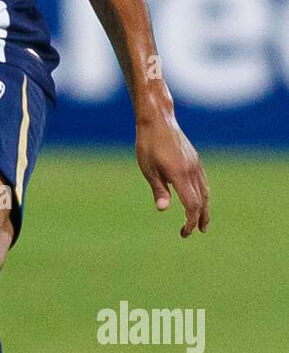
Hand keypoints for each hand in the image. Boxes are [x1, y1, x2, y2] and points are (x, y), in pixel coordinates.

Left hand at [136, 113, 209, 237]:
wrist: (158, 119)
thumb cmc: (148, 144)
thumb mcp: (148, 169)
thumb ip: (158, 190)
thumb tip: (163, 209)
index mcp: (179, 174)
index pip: (192, 205)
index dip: (191, 221)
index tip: (185, 233)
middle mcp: (191, 170)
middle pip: (202, 201)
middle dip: (200, 218)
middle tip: (197, 232)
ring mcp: (195, 164)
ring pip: (205, 191)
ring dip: (205, 207)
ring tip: (202, 221)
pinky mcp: (194, 159)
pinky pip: (203, 181)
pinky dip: (203, 194)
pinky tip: (200, 199)